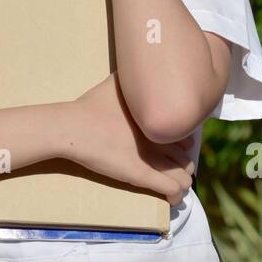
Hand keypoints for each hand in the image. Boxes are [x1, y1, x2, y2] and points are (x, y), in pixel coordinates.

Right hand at [63, 71, 195, 206]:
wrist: (74, 126)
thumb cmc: (92, 105)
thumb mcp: (115, 83)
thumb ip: (130, 77)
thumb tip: (134, 63)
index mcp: (159, 118)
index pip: (186, 135)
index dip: (180, 142)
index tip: (172, 146)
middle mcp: (161, 138)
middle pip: (187, 156)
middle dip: (182, 163)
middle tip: (171, 166)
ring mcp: (153, 158)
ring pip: (184, 176)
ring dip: (181, 181)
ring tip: (173, 184)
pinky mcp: (141, 176)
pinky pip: (172, 189)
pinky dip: (175, 196)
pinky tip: (172, 198)